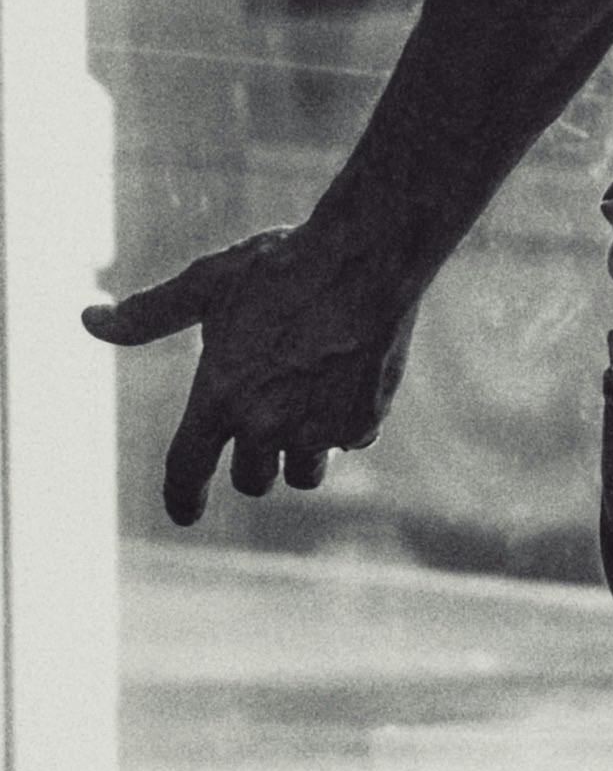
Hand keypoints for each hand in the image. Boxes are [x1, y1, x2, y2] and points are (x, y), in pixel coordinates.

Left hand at [84, 227, 420, 525]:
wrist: (366, 257)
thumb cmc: (281, 266)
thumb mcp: (208, 284)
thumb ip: (149, 314)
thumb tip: (88, 320)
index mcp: (219, 396)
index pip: (186, 471)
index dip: (182, 499)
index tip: (184, 513)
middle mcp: (265, 423)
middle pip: (252, 482)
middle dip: (253, 461)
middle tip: (265, 419)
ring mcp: (318, 428)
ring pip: (303, 473)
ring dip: (299, 451)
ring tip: (307, 403)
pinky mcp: (362, 422)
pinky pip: (347, 443)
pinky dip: (342, 424)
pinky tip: (346, 381)